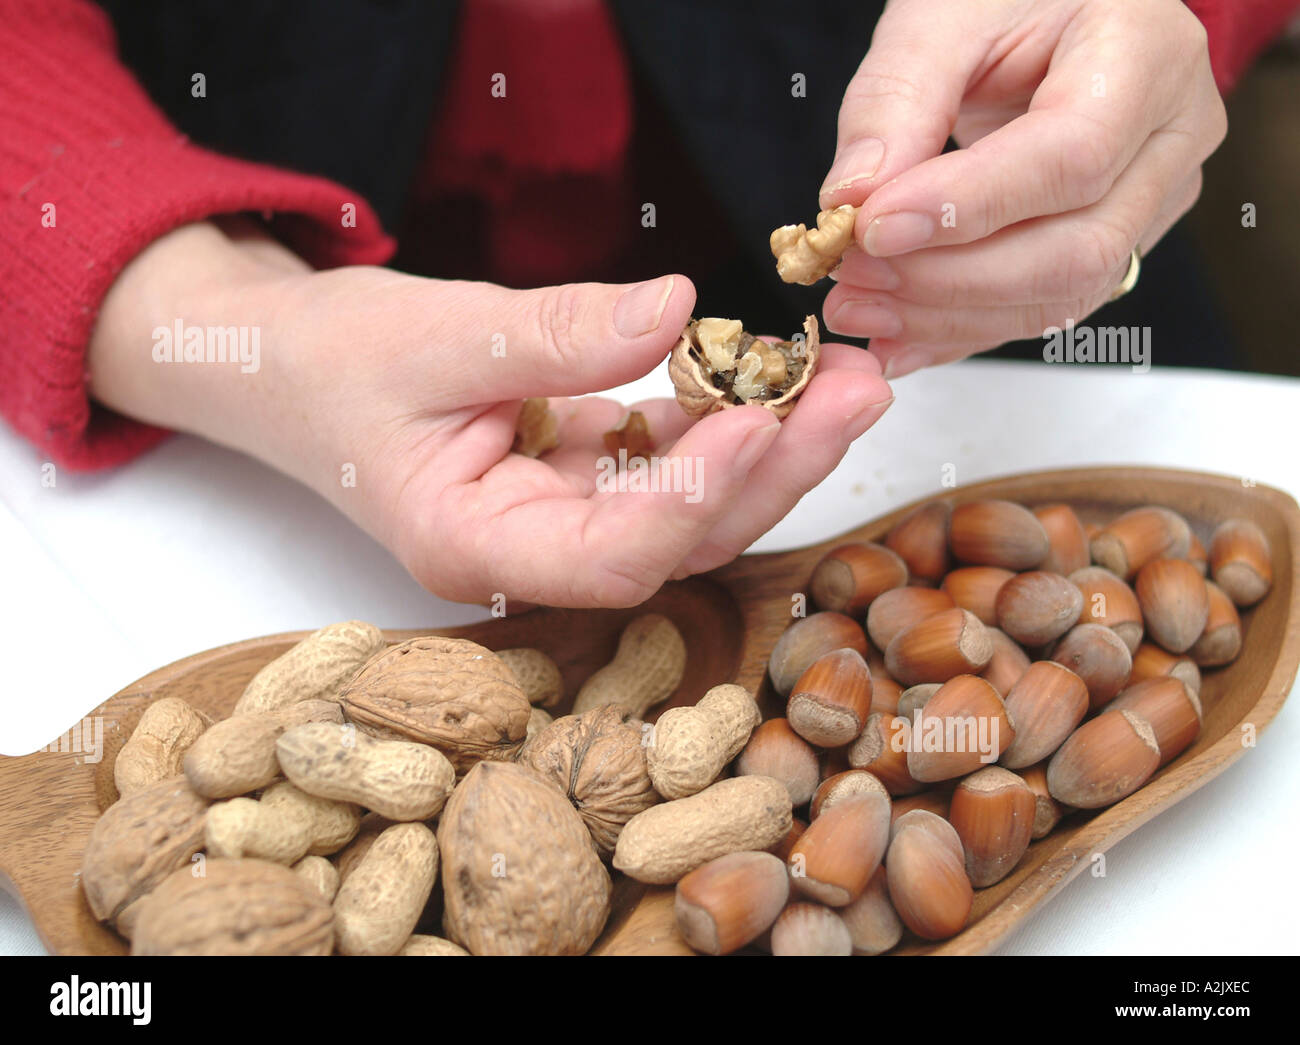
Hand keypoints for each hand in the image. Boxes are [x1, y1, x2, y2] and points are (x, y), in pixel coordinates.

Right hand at [88, 221, 893, 606]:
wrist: (287, 365)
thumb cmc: (328, 363)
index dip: (692, 500)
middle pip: (679, 538)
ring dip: (770, 445)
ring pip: (690, 505)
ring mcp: (558, 518)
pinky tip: (776, 376)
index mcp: (473, 547)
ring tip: (845, 378)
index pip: (611, 556)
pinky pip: (668, 457)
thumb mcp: (433, 337)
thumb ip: (556, 334)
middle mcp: (529, 553)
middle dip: (772, 469)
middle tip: (855, 391)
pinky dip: (722, 418)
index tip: (753, 422)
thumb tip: (678, 308)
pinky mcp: (580, 475)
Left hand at [818, 0, 1226, 376]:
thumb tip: (853, 201)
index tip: (874, 227)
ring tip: (859, 310)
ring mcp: (1154, 198)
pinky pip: (1043, 307)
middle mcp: (1171, 135)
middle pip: (1076, 248)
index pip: (1072, 156)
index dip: (967, 207)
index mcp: (1148, 53)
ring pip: (1064, 295)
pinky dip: (961, 330)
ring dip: (948, 318)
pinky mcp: (1117, 240)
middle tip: (853, 280)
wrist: (1053, 6)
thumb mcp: (942, 13)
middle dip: (950, 281)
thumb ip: (895, 100)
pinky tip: (896, 336)